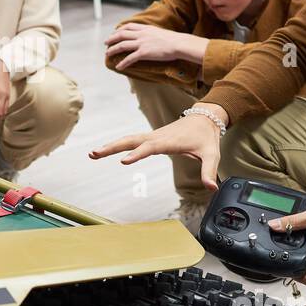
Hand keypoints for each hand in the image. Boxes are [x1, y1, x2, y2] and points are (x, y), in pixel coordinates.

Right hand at [88, 110, 225, 190]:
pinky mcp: (150, 138)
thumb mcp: (211, 154)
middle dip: (112, 147)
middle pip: (130, 140)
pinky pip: (131, 141)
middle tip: (94, 153)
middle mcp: (157, 137)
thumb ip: (209, 171)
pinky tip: (105, 150)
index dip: (137, 154)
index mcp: (169, 141)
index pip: (150, 148)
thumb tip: (212, 187)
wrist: (204, 118)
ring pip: (127, 139)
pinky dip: (117, 144)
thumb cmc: (206, 137)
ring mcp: (152, 136)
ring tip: (93, 154)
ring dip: (110, 145)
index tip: (123, 161)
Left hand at [104, 23, 201, 69]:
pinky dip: (122, 63)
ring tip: (107, 55)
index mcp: (146, 28)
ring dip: (113, 50)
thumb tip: (152, 38)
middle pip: (121, 35)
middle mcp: (141, 34)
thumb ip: (153, 34)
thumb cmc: (174, 40)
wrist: (179, 44)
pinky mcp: (144, 53)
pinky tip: (118, 67)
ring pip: (122, 45)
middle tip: (106, 43)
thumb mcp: (161, 32)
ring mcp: (142, 43)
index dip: (119, 29)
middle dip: (112, 39)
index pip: (129, 26)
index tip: (115, 32)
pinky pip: (130, 58)